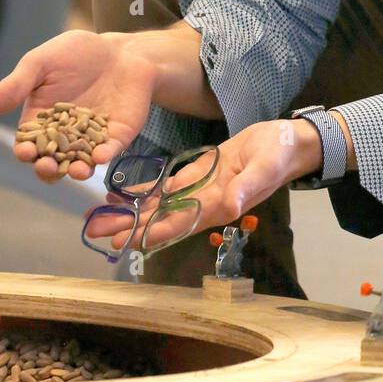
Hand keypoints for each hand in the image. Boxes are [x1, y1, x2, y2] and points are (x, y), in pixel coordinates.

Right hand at [0, 30, 156, 185]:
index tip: (25, 151)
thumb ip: (15, 85)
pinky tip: (101, 155)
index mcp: (42, 120)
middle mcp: (66, 134)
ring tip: (76, 171)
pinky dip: (105, 154)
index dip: (25, 151)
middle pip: (53, 161)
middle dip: (48, 168)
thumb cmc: (77, 53)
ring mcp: (93, 138)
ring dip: (77, 171)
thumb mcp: (40, 63)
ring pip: (81, 163)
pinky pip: (110, 149)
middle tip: (46, 166)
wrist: (120, 49)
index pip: (30, 143)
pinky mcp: (118, 134)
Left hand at [82, 119, 318, 253]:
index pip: (180, 223)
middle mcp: (203, 204)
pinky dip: (143, 192)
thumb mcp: (266, 167)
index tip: (125, 240)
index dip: (152, 233)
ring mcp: (198, 190)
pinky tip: (120, 195)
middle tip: (95, 231)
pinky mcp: (196, 174)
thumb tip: (231, 208)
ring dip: (130, 213)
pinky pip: (165, 188)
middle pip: (160, 220)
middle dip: (129, 227)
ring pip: (158, 207)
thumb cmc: (280, 154)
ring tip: (98, 218)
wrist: (287, 140)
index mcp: (218, 206)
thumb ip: (248, 187)